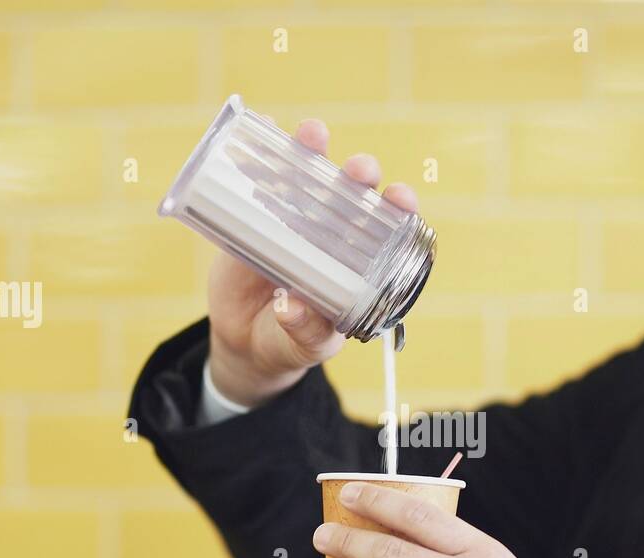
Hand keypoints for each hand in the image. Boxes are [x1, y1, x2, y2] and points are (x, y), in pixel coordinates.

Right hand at [205, 118, 420, 407]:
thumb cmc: (290, 342)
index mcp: (358, 262)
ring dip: (313, 150)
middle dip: (360, 174)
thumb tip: (290, 307)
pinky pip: (262, 178)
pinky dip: (262, 151)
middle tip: (358, 169)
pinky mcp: (258, 215)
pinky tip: (262, 126)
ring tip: (312, 133)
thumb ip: (305, 331)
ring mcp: (295, 220)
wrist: (243, 342)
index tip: (399, 196)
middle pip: (352, 194)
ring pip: (309, 176)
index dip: (397, 208)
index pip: (387, 228)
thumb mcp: (305, 345)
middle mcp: (332, 233)